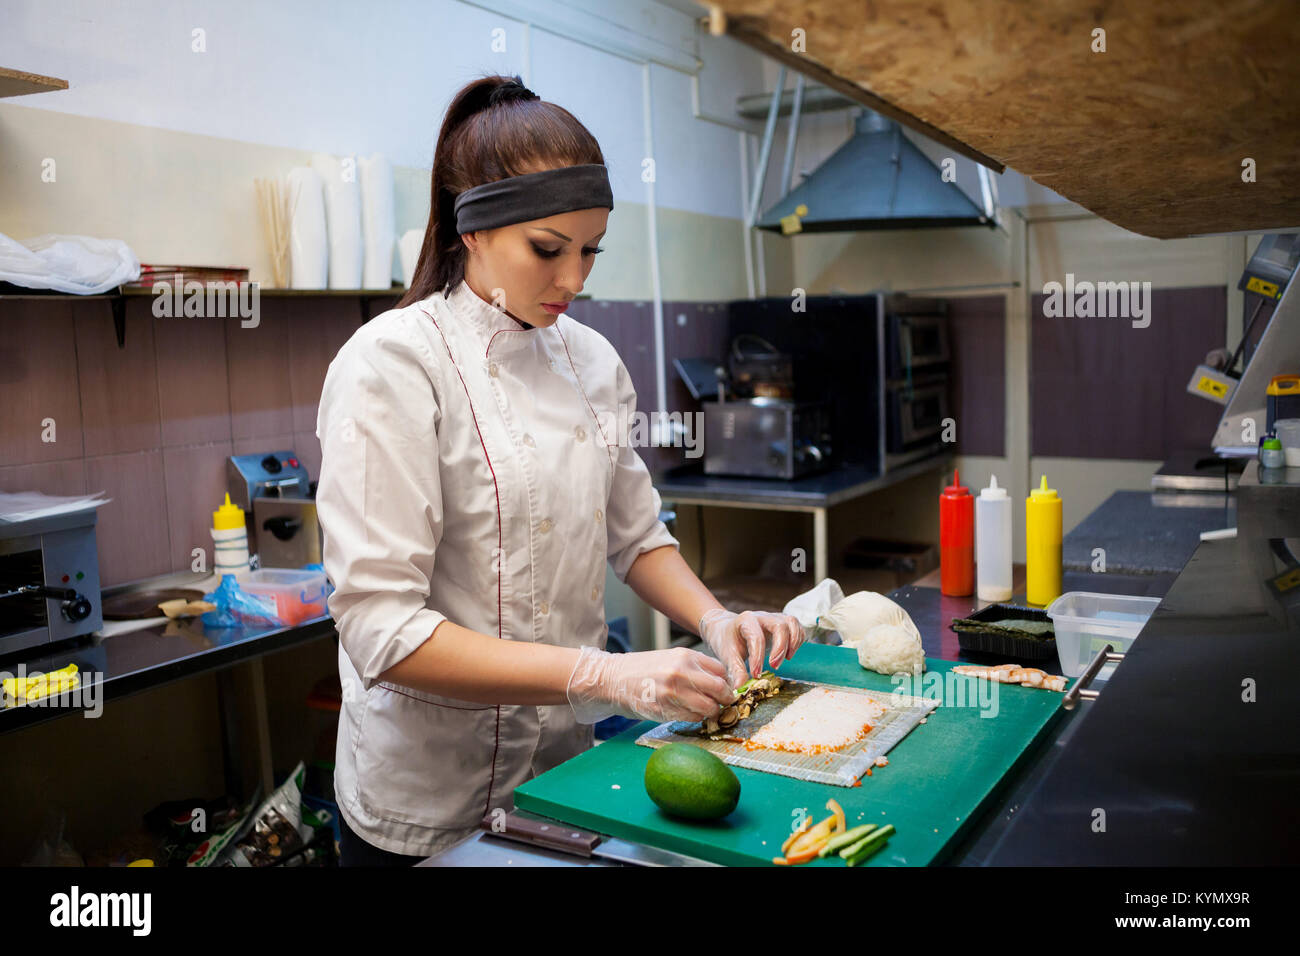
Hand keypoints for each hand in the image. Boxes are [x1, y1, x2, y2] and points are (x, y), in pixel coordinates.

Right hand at [565, 645, 734, 723]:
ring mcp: (673, 692)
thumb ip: (695, 668)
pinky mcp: (664, 709)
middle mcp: (682, 672)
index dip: (727, 683)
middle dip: (725, 700)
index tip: (725, 690)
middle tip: (722, 704)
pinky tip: (688, 714)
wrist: (612, 679)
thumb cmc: (643, 670)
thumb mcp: (670, 659)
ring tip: (704, 711)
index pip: (722, 671)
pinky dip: (695, 719)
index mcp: (686, 656)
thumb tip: (722, 682)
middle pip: (721, 690)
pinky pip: (692, 718)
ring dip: (711, 713)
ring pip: (710, 708)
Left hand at [698, 608, 805, 689]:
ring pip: (791, 623)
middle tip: (774, 667)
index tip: (756, 674)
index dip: (758, 658)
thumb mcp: (728, 655)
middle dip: (780, 648)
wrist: (726, 629)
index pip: (756, 637)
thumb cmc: (728, 641)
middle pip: (779, 626)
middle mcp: (762, 616)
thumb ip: (735, 670)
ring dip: (793, 642)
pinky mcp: (782, 622)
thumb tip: (740, 687)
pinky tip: (789, 654)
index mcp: (745, 621)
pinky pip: (797, 626)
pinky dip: (798, 640)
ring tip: (786, 659)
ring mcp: (773, 618)